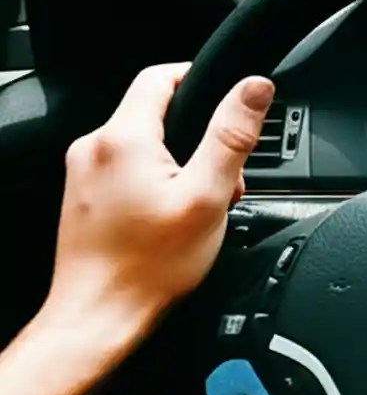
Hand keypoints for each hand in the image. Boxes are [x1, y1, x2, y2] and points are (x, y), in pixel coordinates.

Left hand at [44, 63, 273, 338]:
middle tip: (222, 179)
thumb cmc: (149, 268)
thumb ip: (232, 136)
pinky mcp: (84, 195)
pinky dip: (156, 182)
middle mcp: (94, 147)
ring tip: (198, 206)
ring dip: (179, 163)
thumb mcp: (208, 196)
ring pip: (144, 143)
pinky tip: (171, 218)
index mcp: (124, 138)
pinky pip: (127, 169)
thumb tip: (254, 88)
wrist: (99, 318)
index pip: (162, 76)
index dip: (200, 77)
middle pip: (156, 113)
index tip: (229, 100)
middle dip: (198, 137)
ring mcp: (84, 172)